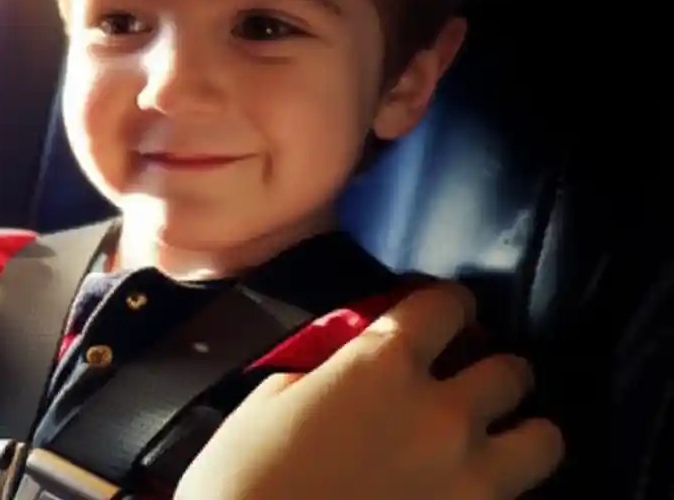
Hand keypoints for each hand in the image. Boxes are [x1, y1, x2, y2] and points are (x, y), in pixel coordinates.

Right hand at [176, 282, 564, 499]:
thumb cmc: (242, 480)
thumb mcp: (269, 401)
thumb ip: (326, 370)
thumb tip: (349, 366)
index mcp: (383, 366)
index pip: (447, 304)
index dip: (444, 304)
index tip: (436, 315)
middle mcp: (443, 415)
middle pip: (511, 370)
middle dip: (490, 370)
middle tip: (465, 385)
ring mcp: (471, 481)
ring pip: (544, 440)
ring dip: (521, 433)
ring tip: (493, 443)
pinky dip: (498, 491)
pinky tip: (463, 492)